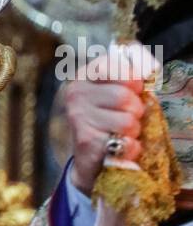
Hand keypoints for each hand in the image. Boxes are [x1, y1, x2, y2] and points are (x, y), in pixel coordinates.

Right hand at [64, 64, 146, 195]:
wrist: (89, 158)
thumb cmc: (108, 119)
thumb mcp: (117, 92)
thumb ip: (131, 76)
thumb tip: (149, 72)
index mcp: (85, 76)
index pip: (116, 67)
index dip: (134, 81)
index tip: (134, 90)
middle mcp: (77, 94)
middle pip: (124, 97)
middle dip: (135, 110)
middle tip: (127, 116)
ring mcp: (79, 117)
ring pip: (127, 121)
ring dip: (133, 130)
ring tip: (122, 133)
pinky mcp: (86, 141)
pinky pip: (125, 143)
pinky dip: (131, 148)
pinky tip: (119, 146)